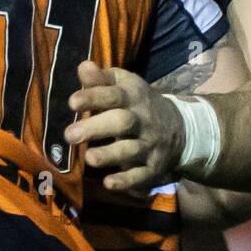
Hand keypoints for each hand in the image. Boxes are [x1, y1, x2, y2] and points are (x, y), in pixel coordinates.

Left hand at [65, 59, 186, 193]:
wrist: (180, 128)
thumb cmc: (137, 104)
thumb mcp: (124, 85)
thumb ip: (102, 80)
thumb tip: (83, 67)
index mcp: (133, 97)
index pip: (113, 95)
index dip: (94, 97)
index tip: (72, 102)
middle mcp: (142, 121)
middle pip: (121, 122)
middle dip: (96, 128)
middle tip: (70, 135)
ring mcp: (148, 145)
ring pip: (131, 150)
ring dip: (110, 155)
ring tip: (89, 158)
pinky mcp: (152, 168)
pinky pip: (141, 176)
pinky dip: (126, 181)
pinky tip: (108, 183)